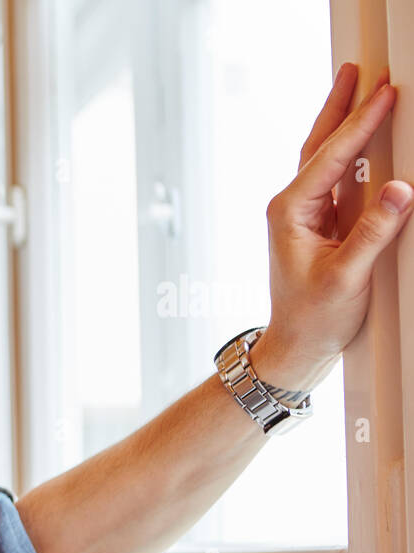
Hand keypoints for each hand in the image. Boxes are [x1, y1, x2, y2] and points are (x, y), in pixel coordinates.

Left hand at [259, 62, 413, 389]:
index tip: (385, 93)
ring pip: (325, 157)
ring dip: (342, 122)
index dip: (360, 122)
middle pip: (319, 145)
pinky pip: (335, 176)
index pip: (331, 157)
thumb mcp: (347, 277)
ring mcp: (302, 213)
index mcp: (291, 212)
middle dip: (340, 106)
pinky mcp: (316, 223)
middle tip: (359, 70)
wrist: (295, 345)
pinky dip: (348, 150)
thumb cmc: (313, 316)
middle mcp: (291, 206)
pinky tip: (359, 136)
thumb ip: (373, 233)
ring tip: (357, 87)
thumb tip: (400, 189)